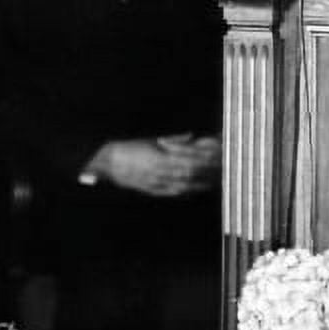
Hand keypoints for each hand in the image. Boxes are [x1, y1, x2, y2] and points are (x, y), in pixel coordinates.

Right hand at [87, 135, 218, 197]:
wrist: (110, 163)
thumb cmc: (131, 148)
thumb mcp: (152, 141)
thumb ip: (174, 140)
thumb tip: (192, 136)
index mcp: (161, 157)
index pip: (189, 159)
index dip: (203, 160)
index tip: (214, 157)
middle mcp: (161, 172)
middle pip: (190, 174)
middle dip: (205, 173)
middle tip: (218, 171)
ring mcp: (157, 183)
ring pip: (184, 186)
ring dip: (199, 184)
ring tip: (212, 182)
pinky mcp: (153, 190)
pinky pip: (174, 193)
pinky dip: (187, 192)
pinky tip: (195, 190)